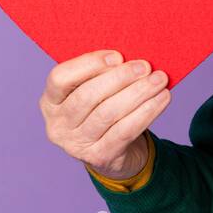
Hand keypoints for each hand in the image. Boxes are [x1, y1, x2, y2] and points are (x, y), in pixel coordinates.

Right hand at [39, 49, 170, 177]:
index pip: (59, 78)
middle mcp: (57, 125)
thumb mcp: (94, 92)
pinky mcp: (99, 157)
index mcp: (49, 101)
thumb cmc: (102, 110)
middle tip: (145, 66)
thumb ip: (102, 74)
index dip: (88, 64)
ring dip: (138, 93)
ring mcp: (75, 144)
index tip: (117, 56)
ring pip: (108, 113)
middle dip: (120, 78)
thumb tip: (131, 57)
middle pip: (87, 96)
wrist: (113, 153)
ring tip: (159, 79)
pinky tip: (162, 98)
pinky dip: (147, 112)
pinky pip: (125, 130)